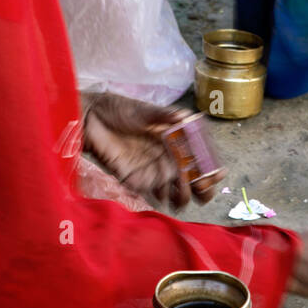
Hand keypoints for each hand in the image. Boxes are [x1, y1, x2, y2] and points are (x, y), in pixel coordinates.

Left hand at [80, 92, 225, 209]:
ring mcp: (152, 169)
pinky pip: (154, 195)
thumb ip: (164, 115)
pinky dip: (163, 198)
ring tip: (182, 190)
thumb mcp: (144, 109)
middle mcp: (166, 156)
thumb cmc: (119, 109)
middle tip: (203, 187)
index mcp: (174, 139)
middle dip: (203, 188)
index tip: (218, 173)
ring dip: (184, 195)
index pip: (199, 157)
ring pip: (176, 191)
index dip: (211, 167)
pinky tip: (163, 193)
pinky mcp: (135, 179)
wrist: (90, 119)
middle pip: (192, 179)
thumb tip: (185, 118)